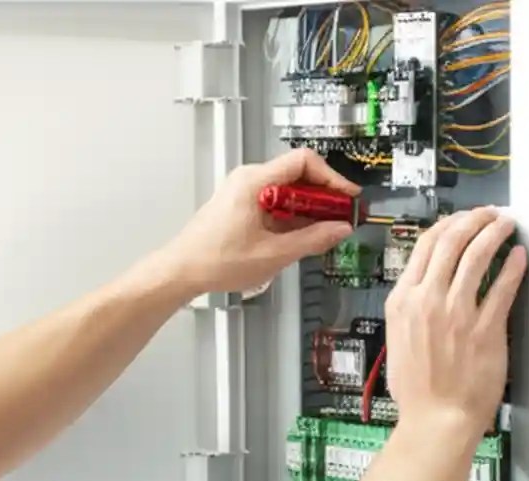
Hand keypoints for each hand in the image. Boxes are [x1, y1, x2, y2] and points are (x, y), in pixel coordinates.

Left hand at [163, 149, 360, 293]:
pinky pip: (273, 200)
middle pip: (297, 174)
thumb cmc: (216, 261)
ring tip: (322, 231)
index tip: (346, 197)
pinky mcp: (239, 204)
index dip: (331, 177)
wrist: (181, 270)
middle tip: (339, 218)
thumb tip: (339, 230)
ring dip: (307, 208)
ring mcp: (242, 190)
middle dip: (322, 196)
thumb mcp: (273, 254)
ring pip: (286, 189)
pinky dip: (290, 214)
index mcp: (255, 181)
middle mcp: (248, 178)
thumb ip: (311, 240)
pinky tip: (298, 236)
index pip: (303, 161)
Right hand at [384, 207, 526, 434]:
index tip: (461, 220)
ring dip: (494, 234)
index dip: (448, 225)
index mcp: (402, 301)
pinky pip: (503, 287)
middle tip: (488, 215)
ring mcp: (457, 313)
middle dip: (474, 221)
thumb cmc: (417, 390)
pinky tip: (520, 257)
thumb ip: (411, 309)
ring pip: (477, 256)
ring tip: (506, 226)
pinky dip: (514, 267)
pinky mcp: (485, 328)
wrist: (435, 419)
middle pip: (452, 242)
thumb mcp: (398, 339)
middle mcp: (427, 300)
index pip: (425, 246)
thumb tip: (424, 289)